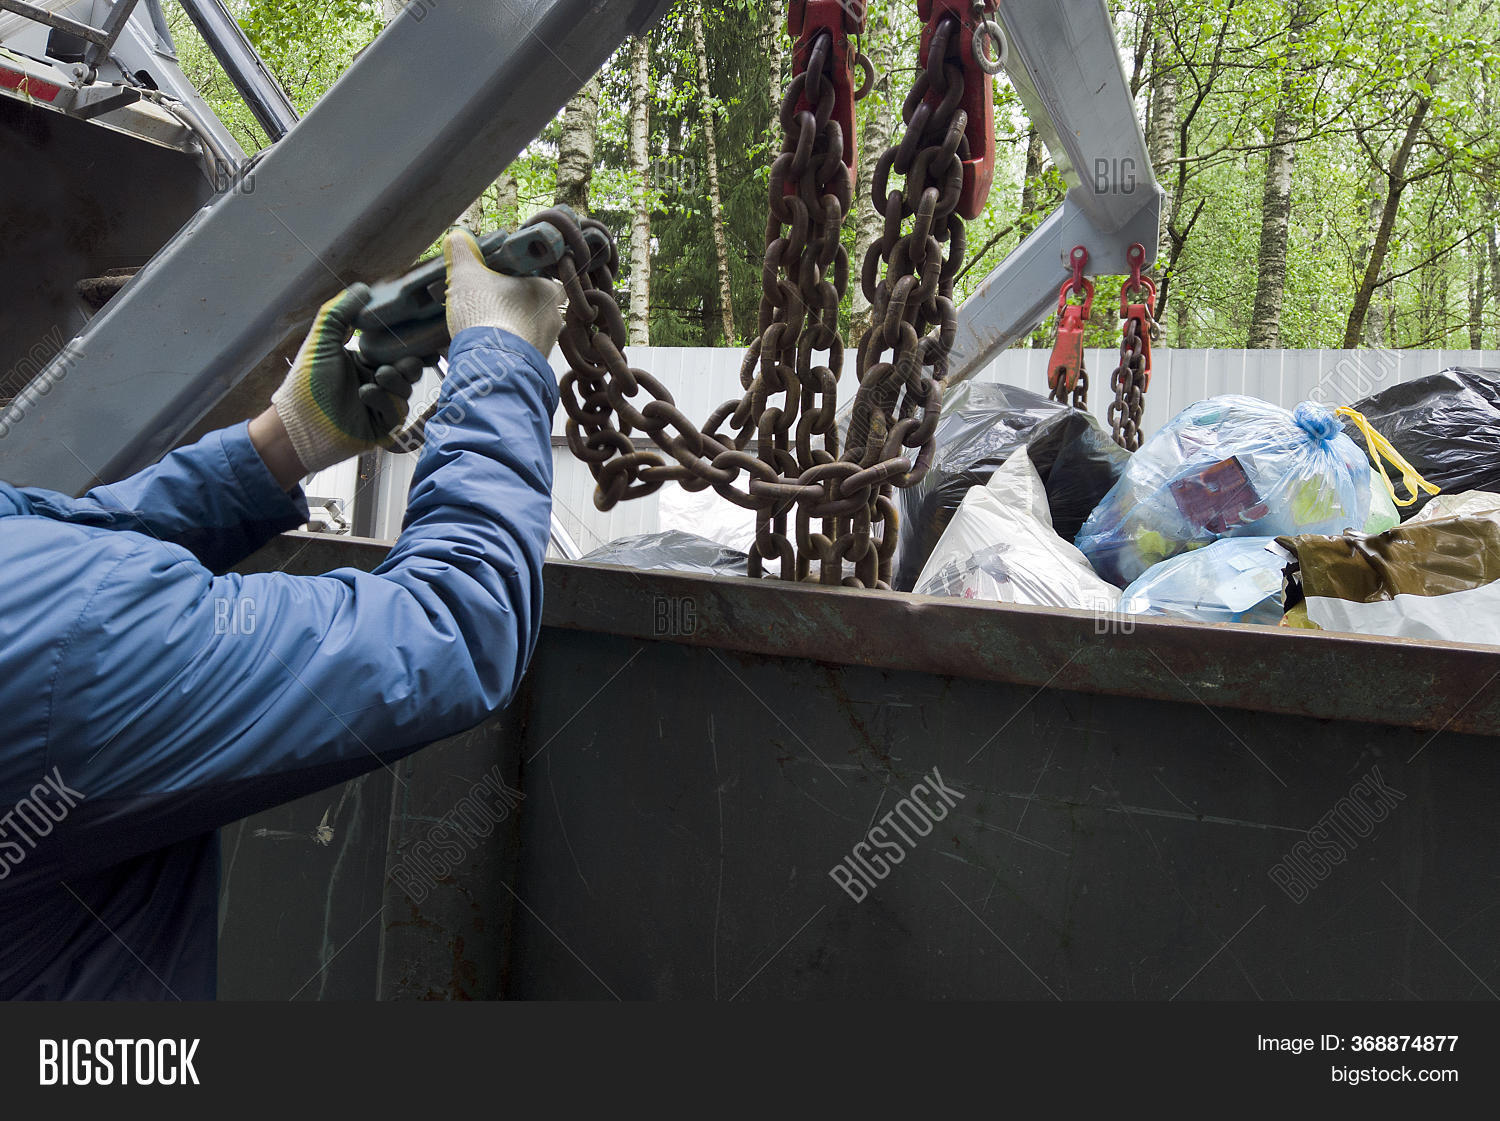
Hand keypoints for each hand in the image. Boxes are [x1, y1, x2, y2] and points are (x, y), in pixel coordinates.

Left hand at [270, 285, 425, 476]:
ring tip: (379, 376)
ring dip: (395, 381)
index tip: (419, 332)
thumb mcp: (321, 341)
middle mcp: (375, 383)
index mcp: (363, 362)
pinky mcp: (383, 427)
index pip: (394, 349)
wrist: (298, 426)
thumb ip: (339, 312)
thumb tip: (362, 287)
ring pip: (405, 390)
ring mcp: (380, 406)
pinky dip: (382, 399)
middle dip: (409, 363)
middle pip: (408, 370)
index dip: (407, 342)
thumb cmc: (305, 385)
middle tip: (405, 360)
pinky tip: (366, 395)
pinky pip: (396, 411)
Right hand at [443, 227, 563, 353]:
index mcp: (547, 291)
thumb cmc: (486, 315)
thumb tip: (457, 237)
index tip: (512, 279)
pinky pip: (524, 353)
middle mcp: (554, 318)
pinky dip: (511, 350)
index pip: (548, 279)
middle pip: (538, 307)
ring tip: (489, 328)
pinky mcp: (536, 366)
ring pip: (532, 331)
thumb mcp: (466, 275)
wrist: (491, 363)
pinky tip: (492, 348)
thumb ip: (462, 253)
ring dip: (514, 329)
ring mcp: (547, 344)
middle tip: (495, 304)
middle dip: (518, 306)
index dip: (529, 278)